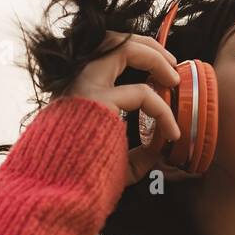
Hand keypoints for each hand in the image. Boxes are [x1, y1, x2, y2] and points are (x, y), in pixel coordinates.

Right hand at [64, 31, 201, 189]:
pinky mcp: (97, 101)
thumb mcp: (116, 161)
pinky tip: (171, 130)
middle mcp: (77, 84)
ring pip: (120, 47)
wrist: (61, 193)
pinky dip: (162, 109)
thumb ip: (137, 152)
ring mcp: (84, 88)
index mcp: (79, 94)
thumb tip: (160, 147)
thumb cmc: (84, 181)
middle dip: (148, 46)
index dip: (140, 66)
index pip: (107, 60)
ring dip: (153, 56)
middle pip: (111, 41)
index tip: (163, 89)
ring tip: (173, 77)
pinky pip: (141, 93)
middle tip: (172, 65)